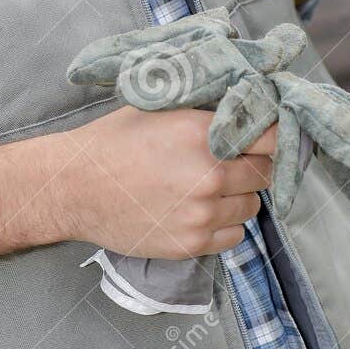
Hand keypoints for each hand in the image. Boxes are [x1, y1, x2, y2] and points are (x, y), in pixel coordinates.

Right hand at [53, 105, 275, 258]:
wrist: (76, 186)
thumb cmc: (113, 141)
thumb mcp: (159, 108)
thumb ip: (204, 111)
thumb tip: (244, 105)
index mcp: (201, 132)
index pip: (271, 136)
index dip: (274, 136)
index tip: (269, 137)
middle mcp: (209, 174)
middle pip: (264, 173)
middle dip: (253, 165)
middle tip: (232, 161)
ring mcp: (202, 213)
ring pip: (252, 206)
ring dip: (239, 197)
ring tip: (209, 187)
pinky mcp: (192, 243)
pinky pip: (234, 236)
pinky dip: (224, 224)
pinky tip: (199, 210)